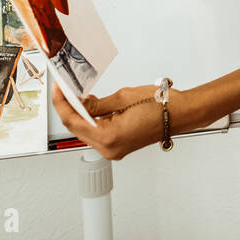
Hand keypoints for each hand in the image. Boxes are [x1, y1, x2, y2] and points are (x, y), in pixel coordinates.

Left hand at [51, 84, 165, 160]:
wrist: (180, 113)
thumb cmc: (160, 105)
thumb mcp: (122, 97)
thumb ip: (96, 103)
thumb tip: (79, 102)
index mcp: (108, 137)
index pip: (73, 121)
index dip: (62, 103)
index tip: (58, 90)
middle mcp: (109, 149)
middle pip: (77, 128)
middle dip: (70, 108)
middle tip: (65, 90)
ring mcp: (114, 150)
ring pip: (86, 131)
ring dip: (80, 114)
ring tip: (79, 96)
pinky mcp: (118, 146)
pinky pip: (98, 133)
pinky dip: (92, 120)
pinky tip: (91, 107)